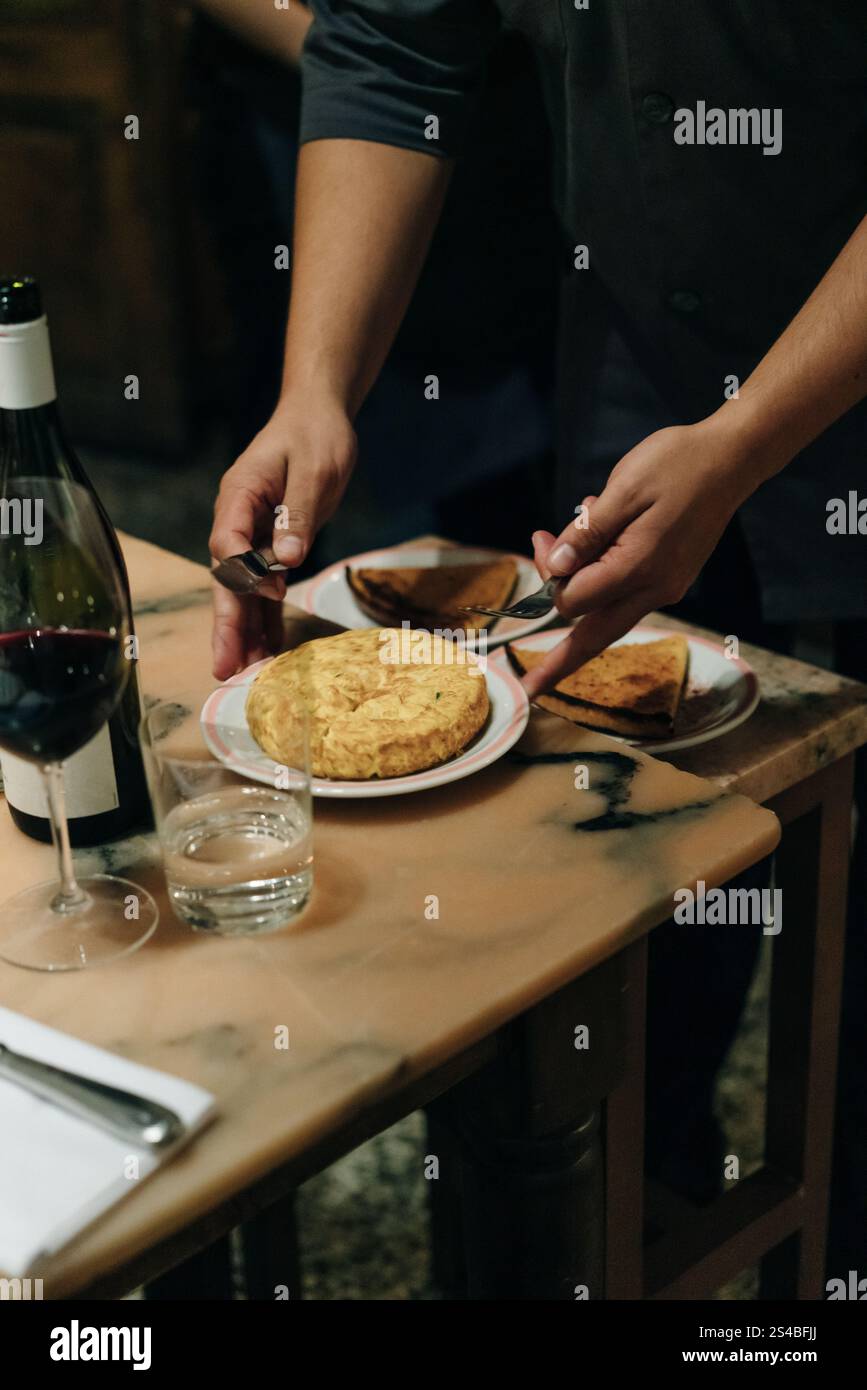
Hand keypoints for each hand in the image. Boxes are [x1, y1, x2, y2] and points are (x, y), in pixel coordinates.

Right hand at [209, 396, 356, 678]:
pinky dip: (267, 619)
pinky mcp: (272, 544)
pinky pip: (264, 588)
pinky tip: (269, 652)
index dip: (244, 573)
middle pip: (227, 580)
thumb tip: (287, 558)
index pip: (228, 542)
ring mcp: (252, 535)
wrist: (318, 417)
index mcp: (239, 496)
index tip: (272, 592)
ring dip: (245, 632)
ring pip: (243, 591)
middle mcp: (238, 520)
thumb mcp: (314, 470)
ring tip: (245, 675)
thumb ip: (298, 513)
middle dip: (227, 625)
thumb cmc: (315, 436)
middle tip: (224, 668)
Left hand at [521, 418, 759, 698]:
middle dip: (559, 664)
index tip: (540, 539)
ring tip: (567, 532)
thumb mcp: (624, 488)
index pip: (575, 600)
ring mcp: (666, 588)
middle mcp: (655, 589)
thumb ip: (587, 534)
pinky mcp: (671, 579)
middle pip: (595, 639)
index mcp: (640, 567)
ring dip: (577, 595)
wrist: (730, 460)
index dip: (548, 577)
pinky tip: (599, 532)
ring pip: (608, 618)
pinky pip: (626, 594)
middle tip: (528, 685)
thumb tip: (554, 570)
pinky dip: (601, 578)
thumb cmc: (676, 464)